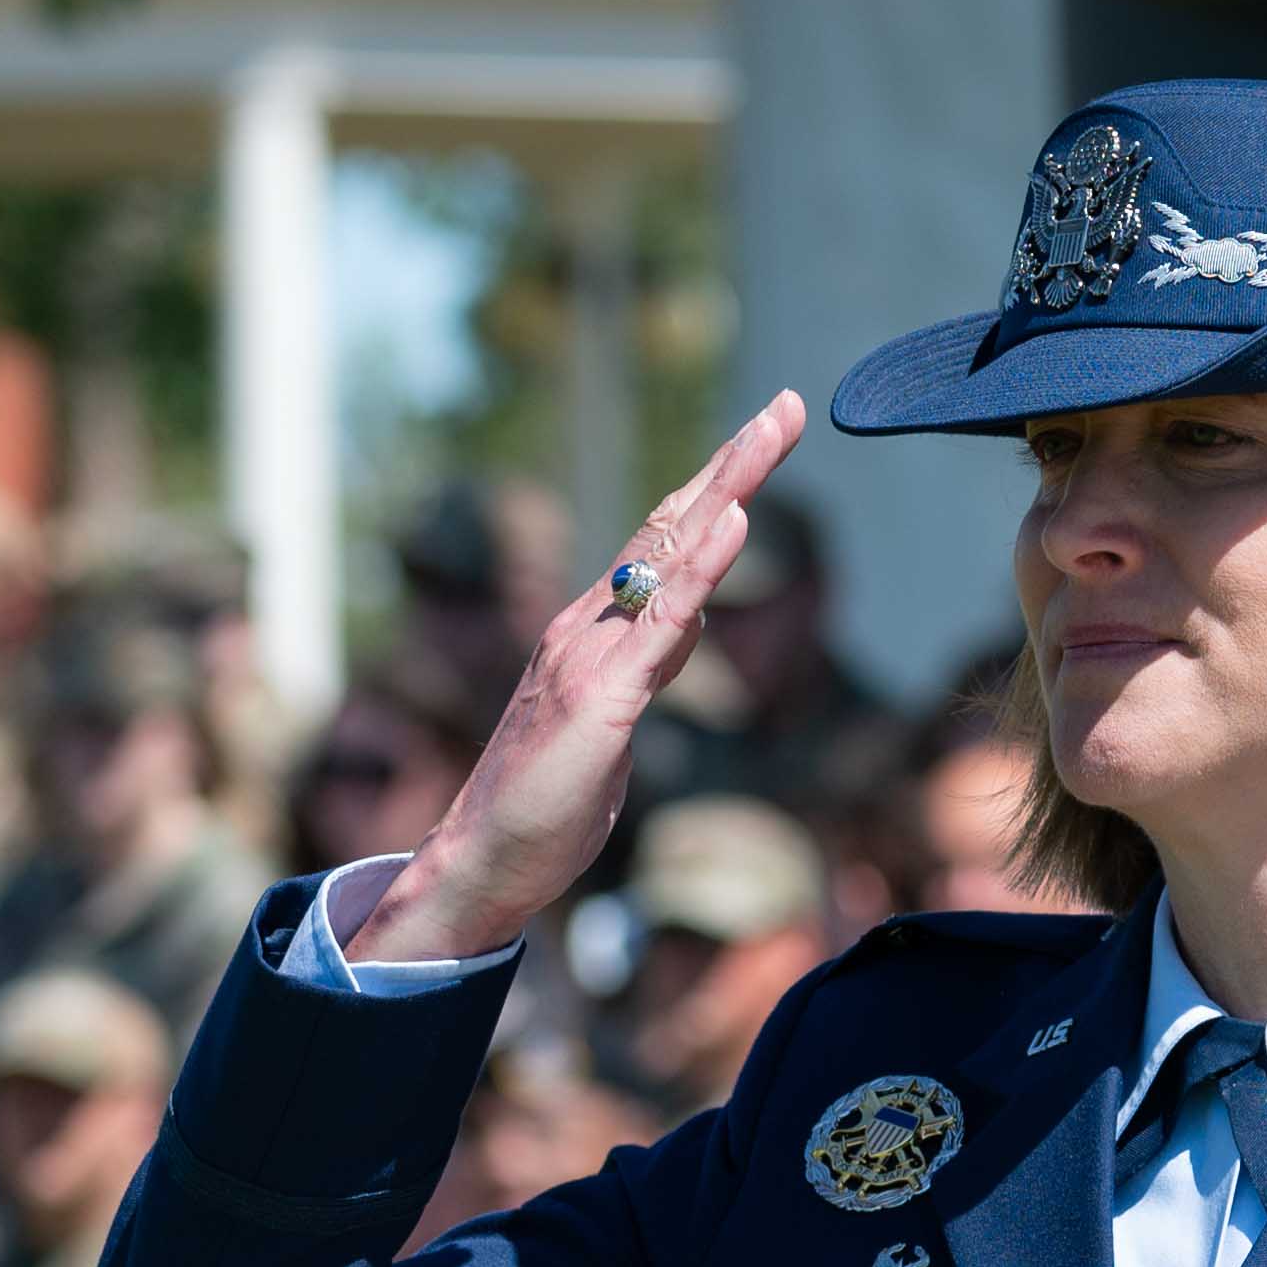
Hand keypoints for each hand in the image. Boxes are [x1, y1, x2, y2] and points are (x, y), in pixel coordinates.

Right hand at [349, 393, 809, 965]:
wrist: (481, 860)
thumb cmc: (542, 806)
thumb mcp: (611, 723)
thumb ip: (646, 667)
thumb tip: (687, 628)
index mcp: (589, 630)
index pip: (660, 542)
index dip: (713, 489)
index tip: (761, 441)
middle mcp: (585, 624)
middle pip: (668, 525)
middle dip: (732, 463)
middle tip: (785, 405)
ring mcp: (589, 654)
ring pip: (670, 552)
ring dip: (729, 488)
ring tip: (773, 430)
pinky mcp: (600, 696)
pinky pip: (664, 619)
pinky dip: (704, 566)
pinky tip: (737, 521)